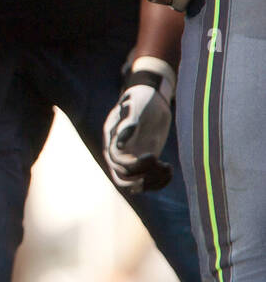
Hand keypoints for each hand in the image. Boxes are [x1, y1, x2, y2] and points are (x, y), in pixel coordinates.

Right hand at [103, 55, 174, 192]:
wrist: (150, 99)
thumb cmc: (142, 98)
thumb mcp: (135, 105)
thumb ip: (128, 122)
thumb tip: (119, 144)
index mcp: (111, 139)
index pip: (116, 161)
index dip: (134, 165)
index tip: (154, 156)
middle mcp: (117, 152)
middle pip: (123, 176)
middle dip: (144, 175)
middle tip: (162, 164)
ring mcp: (130, 158)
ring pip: (133, 183)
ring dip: (151, 181)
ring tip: (168, 168)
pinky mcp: (143, 162)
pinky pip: (146, 180)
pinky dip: (158, 181)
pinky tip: (169, 170)